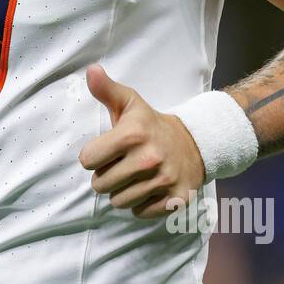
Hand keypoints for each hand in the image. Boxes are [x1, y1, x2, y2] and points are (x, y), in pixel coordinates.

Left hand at [79, 64, 204, 218]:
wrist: (196, 143)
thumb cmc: (152, 124)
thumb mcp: (130, 103)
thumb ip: (106, 89)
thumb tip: (90, 70)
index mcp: (132, 134)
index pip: (87, 160)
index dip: (93, 156)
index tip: (107, 150)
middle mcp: (148, 158)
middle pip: (100, 185)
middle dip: (106, 176)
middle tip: (121, 165)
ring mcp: (163, 180)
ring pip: (118, 202)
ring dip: (122, 192)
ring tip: (134, 176)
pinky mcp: (175, 199)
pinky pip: (140, 213)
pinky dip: (141, 204)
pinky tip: (149, 188)